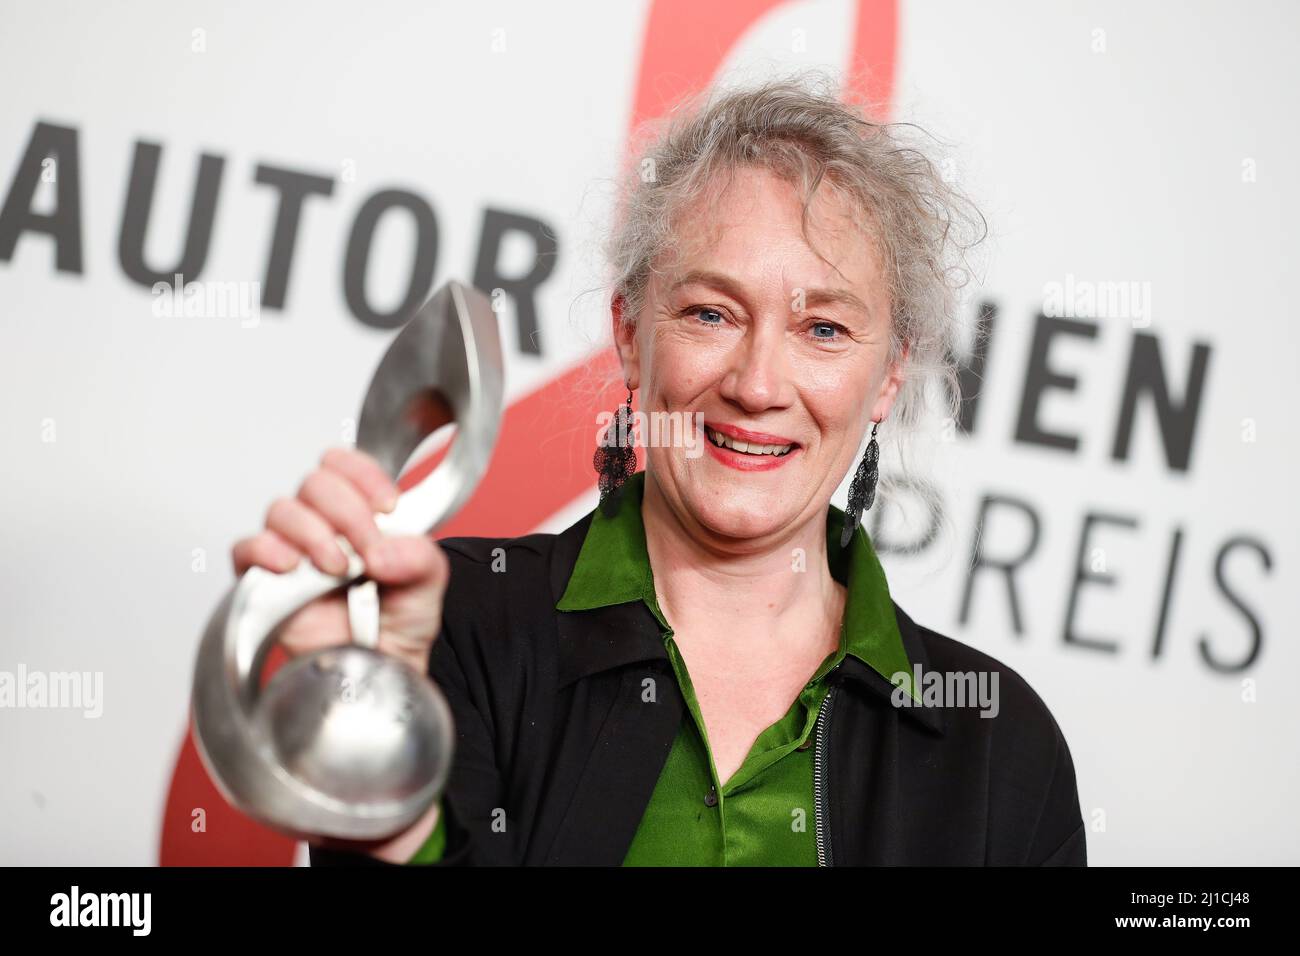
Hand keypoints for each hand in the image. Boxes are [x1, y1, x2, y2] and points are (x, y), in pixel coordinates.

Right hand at [231, 447, 448, 673]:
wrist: (382, 667)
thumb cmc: (400, 621)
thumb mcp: (429, 583)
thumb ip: (420, 557)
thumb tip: (385, 550)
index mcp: (362, 512)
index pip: (347, 465)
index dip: (364, 476)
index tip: (389, 506)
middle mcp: (324, 524)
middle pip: (316, 482)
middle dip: (348, 513)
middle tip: (367, 551)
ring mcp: (293, 550)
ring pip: (283, 510)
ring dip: (315, 534)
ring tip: (338, 569)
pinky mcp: (265, 581)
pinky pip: (247, 549)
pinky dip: (266, 551)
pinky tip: (293, 567)